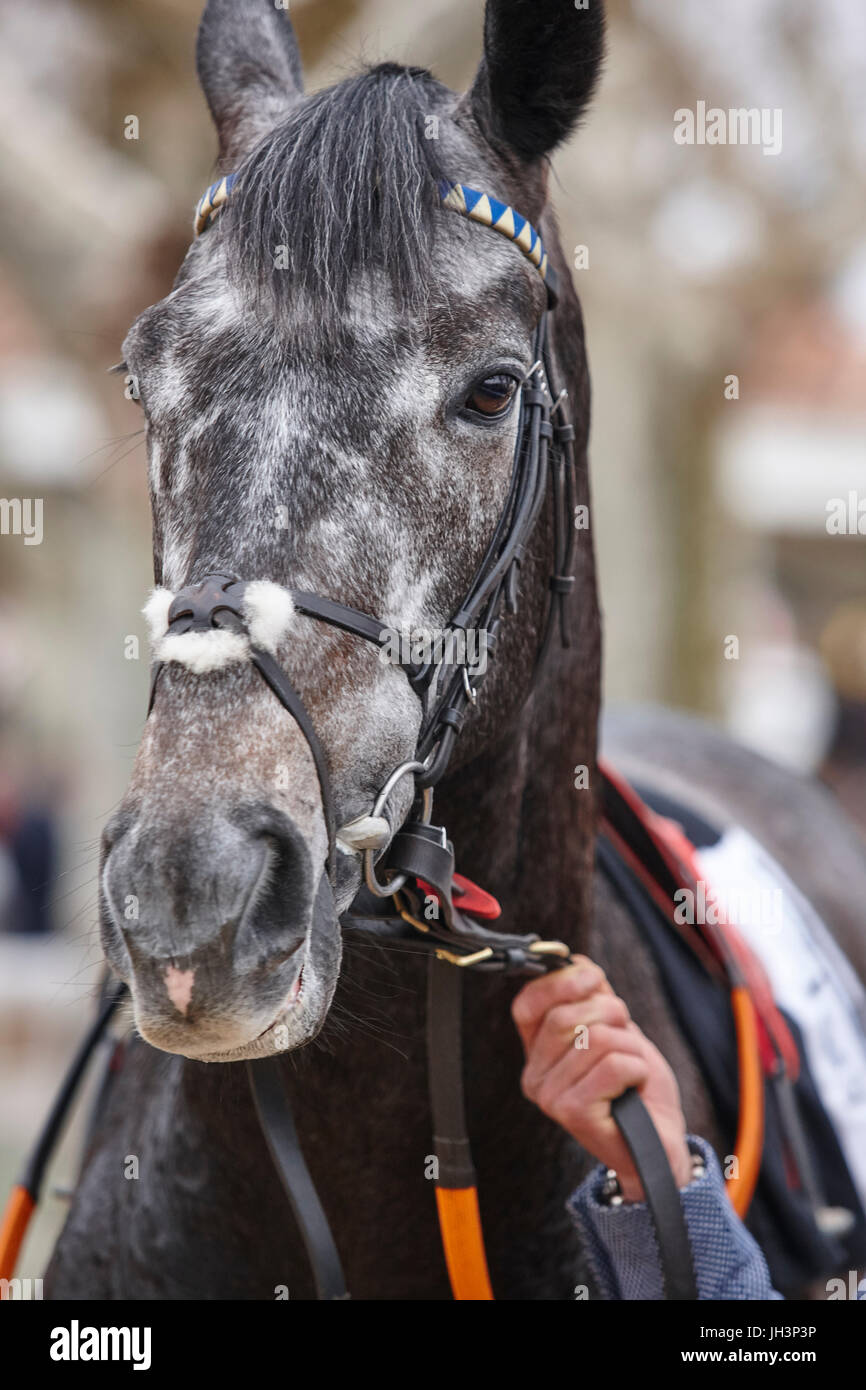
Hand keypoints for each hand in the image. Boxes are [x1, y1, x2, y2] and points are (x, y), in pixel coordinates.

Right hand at [511, 958, 690, 1200]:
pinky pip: (612, 1065)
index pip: (528, 1003)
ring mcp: (549, 1098)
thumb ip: (592, 996)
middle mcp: (534, 1076)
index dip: (560, 981)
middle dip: (611, 1013)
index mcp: (536, 1052)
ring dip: (630, 1047)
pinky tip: (635, 1087)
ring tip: (633, 1068)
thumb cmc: (635, 1086)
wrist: (660, 1141)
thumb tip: (574, 961)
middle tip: (627, 1034)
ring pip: (595, 1038)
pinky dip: (637, 1069)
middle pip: (566, 1016)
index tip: (594, 976)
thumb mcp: (614, 1029)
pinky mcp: (573, 1114)